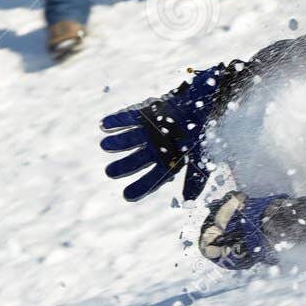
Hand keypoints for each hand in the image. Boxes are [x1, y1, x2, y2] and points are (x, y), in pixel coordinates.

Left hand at [100, 72, 222, 202]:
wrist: (202, 104)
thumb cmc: (200, 133)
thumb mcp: (201, 158)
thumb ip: (194, 179)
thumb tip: (189, 201)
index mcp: (167, 161)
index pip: (152, 178)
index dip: (140, 187)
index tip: (127, 196)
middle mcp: (155, 148)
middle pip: (135, 161)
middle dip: (122, 167)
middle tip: (110, 172)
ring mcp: (148, 131)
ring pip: (129, 140)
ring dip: (117, 143)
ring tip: (105, 146)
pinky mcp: (144, 114)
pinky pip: (128, 119)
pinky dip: (116, 121)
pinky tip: (104, 125)